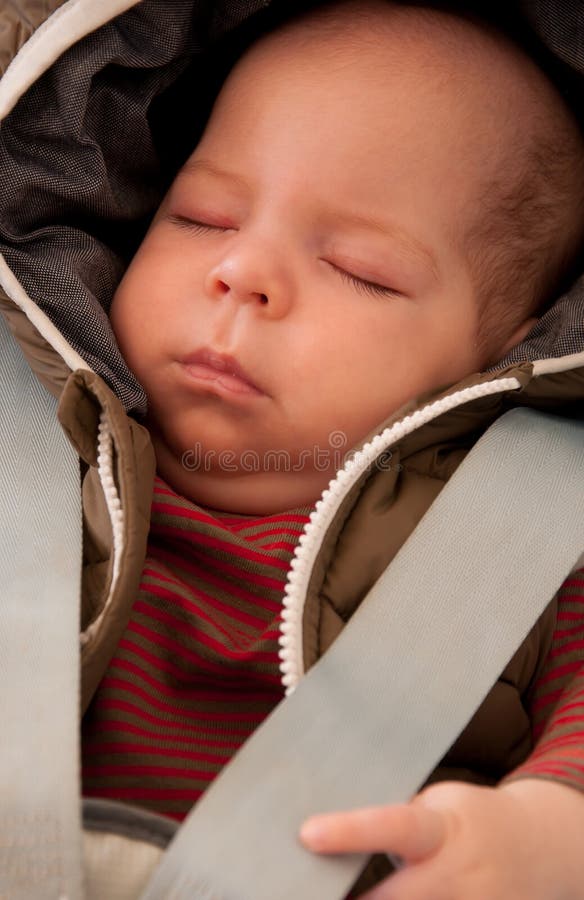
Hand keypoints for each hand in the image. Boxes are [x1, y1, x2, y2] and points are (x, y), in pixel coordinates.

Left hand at [299, 779, 583, 898]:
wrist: (537, 849)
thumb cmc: (470, 820)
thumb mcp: (439, 805)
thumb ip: (398, 820)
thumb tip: (334, 828)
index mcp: (442, 829)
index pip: (392, 825)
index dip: (350, 832)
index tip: (307, 833)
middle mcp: (457, 875)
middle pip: (396, 898)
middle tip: (304, 890)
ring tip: (330, 893)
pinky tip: (378, 899)